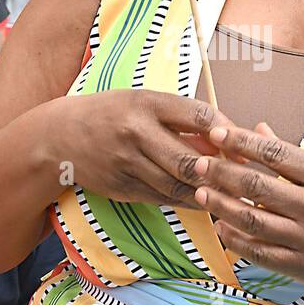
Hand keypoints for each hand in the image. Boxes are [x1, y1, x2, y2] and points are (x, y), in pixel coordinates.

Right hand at [51, 89, 231, 206]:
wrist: (59, 136)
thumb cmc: (111, 114)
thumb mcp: (143, 102)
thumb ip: (181, 120)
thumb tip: (224, 140)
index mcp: (146, 103)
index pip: (198, 115)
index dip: (226, 131)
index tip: (242, 142)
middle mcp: (136, 133)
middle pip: (189, 160)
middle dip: (220, 173)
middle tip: (244, 179)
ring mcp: (127, 164)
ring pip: (177, 186)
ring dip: (207, 193)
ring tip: (231, 195)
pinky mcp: (121, 188)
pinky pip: (162, 198)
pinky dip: (186, 202)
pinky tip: (204, 202)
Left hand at [190, 121, 303, 292]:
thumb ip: (296, 158)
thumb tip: (261, 130)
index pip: (275, 154)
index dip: (241, 142)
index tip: (217, 133)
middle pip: (256, 186)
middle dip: (221, 173)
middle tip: (198, 163)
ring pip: (250, 220)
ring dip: (220, 205)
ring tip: (201, 193)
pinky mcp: (301, 267)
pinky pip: (258, 253)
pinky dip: (235, 240)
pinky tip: (221, 228)